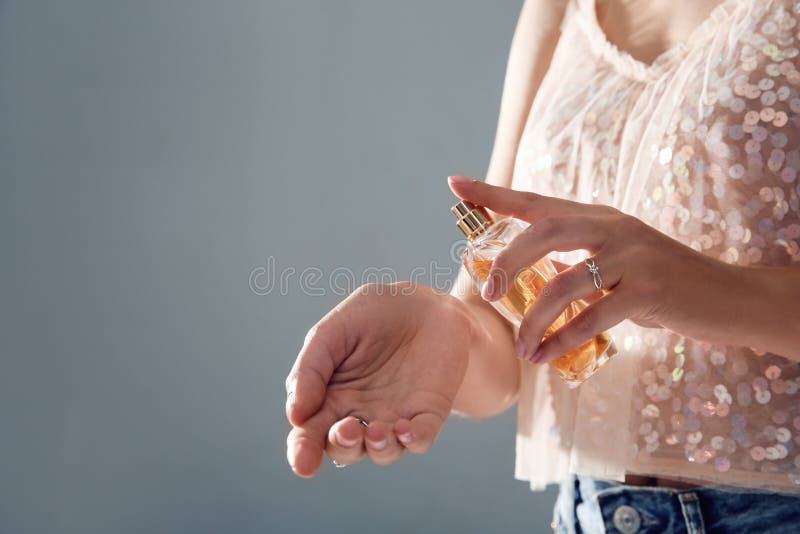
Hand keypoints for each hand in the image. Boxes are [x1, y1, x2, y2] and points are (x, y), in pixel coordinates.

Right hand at [285, 282, 472, 476]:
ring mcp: (395, 416)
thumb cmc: (371, 317)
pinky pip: (420, 439)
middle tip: (347, 430)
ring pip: (383, 452)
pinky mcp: (427, 413)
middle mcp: (361, 414)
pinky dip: (413, 440)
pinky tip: (405, 428)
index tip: (303, 462)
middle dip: (343, 447)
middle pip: (345, 448)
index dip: (303, 450)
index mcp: (331, 398)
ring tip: (377, 431)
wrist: (423, 303)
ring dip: (378, 448)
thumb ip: (309, 371)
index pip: (310, 432)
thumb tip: (295, 416)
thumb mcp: (331, 333)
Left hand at [448, 175, 745, 363]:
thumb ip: (575, 260)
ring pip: (565, 282)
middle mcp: (611, 227)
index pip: (535, 201)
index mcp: (596, 217)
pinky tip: (545, 356)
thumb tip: (527, 278)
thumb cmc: (660, 281)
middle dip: (507, 261)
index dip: (493, 193)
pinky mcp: (650, 289)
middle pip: (543, 231)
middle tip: (489, 293)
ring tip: (521, 346)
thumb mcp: (614, 259)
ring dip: (535, 319)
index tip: (454, 185)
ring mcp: (632, 256)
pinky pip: (594, 316)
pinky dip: (563, 339)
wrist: (726, 296)